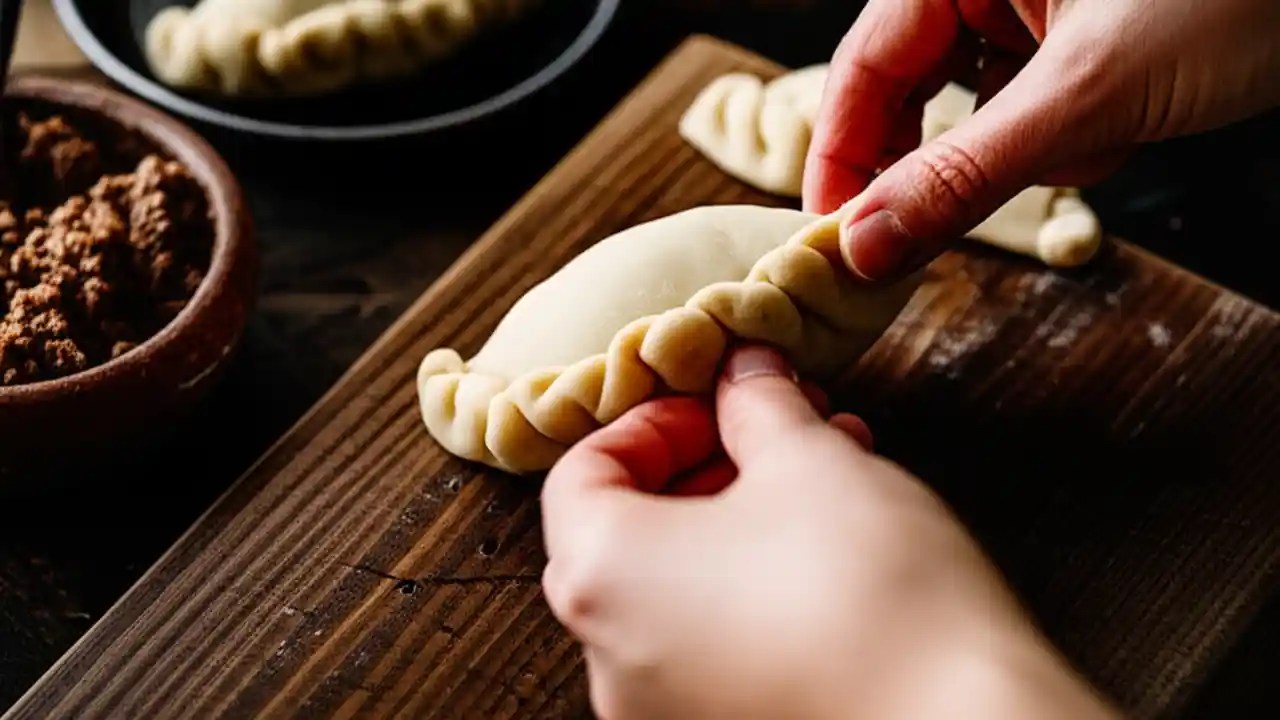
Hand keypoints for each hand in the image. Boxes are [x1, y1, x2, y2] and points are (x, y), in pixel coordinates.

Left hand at [540, 345, 1117, 719]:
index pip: (582, 472)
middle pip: (629, 531)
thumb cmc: (868, 593)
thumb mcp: (809, 463)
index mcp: (599, 575)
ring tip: (826, 477)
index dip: (655, 420)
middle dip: (710, 463)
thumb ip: (758, 406)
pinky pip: (711, 646)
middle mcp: (608, 656)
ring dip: (740, 521)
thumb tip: (744, 375)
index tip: (719, 402)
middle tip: (779, 427)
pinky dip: (750, 589)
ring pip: (678, 590)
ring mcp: (659, 710)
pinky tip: (829, 551)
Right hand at [804, 0, 1279, 280]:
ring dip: (1021, 151)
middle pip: (909, 89)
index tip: (835, 242)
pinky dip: (1065, 140)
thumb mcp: (1090, 94)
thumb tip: (867, 244)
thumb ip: (966, 174)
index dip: (842, 158)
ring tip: (1091, 142)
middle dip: (941, 159)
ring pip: (974, 107)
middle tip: (923, 237)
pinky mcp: (1076, 39)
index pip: (862, 66)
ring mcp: (1033, 7)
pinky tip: (1116, 133)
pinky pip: (1029, 109)